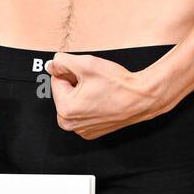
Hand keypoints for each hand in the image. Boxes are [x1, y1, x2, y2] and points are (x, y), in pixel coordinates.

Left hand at [46, 53, 160, 139]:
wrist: (141, 98)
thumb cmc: (118, 85)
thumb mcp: (86, 64)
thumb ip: (62, 61)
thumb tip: (52, 65)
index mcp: (65, 109)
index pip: (56, 79)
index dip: (71, 72)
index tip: (87, 75)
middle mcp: (70, 124)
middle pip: (63, 93)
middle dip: (75, 84)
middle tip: (94, 82)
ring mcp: (82, 130)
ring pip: (73, 102)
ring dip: (82, 93)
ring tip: (99, 91)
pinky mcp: (91, 131)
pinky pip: (82, 112)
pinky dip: (89, 104)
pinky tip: (102, 99)